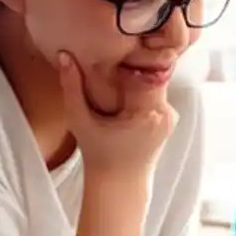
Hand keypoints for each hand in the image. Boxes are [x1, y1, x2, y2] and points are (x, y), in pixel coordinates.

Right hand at [58, 52, 176, 178]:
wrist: (120, 182)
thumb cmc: (98, 154)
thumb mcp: (80, 120)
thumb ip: (72, 88)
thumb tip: (64, 56)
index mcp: (149, 113)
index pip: (143, 72)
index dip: (127, 59)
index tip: (110, 52)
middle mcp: (166, 113)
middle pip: (151, 76)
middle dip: (132, 67)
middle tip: (111, 59)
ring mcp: (171, 116)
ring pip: (154, 84)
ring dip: (136, 79)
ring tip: (115, 76)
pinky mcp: (169, 119)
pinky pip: (156, 95)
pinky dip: (141, 91)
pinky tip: (125, 93)